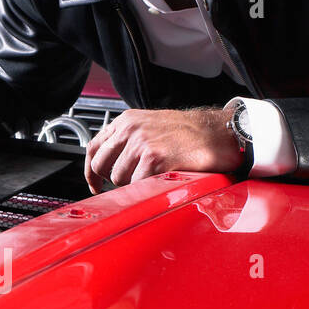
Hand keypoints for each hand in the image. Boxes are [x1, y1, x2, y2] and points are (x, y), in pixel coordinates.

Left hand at [85, 106, 241, 191]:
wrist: (217, 133)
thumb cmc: (189, 133)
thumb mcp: (151, 127)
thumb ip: (128, 140)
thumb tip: (110, 162)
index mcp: (127, 121)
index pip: (93, 147)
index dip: (91, 170)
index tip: (95, 183)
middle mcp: (130, 129)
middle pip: (101, 166)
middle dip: (112, 180)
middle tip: (130, 182)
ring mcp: (141, 143)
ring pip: (119, 179)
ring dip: (135, 184)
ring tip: (156, 175)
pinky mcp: (154, 159)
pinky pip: (138, 185)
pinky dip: (149, 188)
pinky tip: (163, 178)